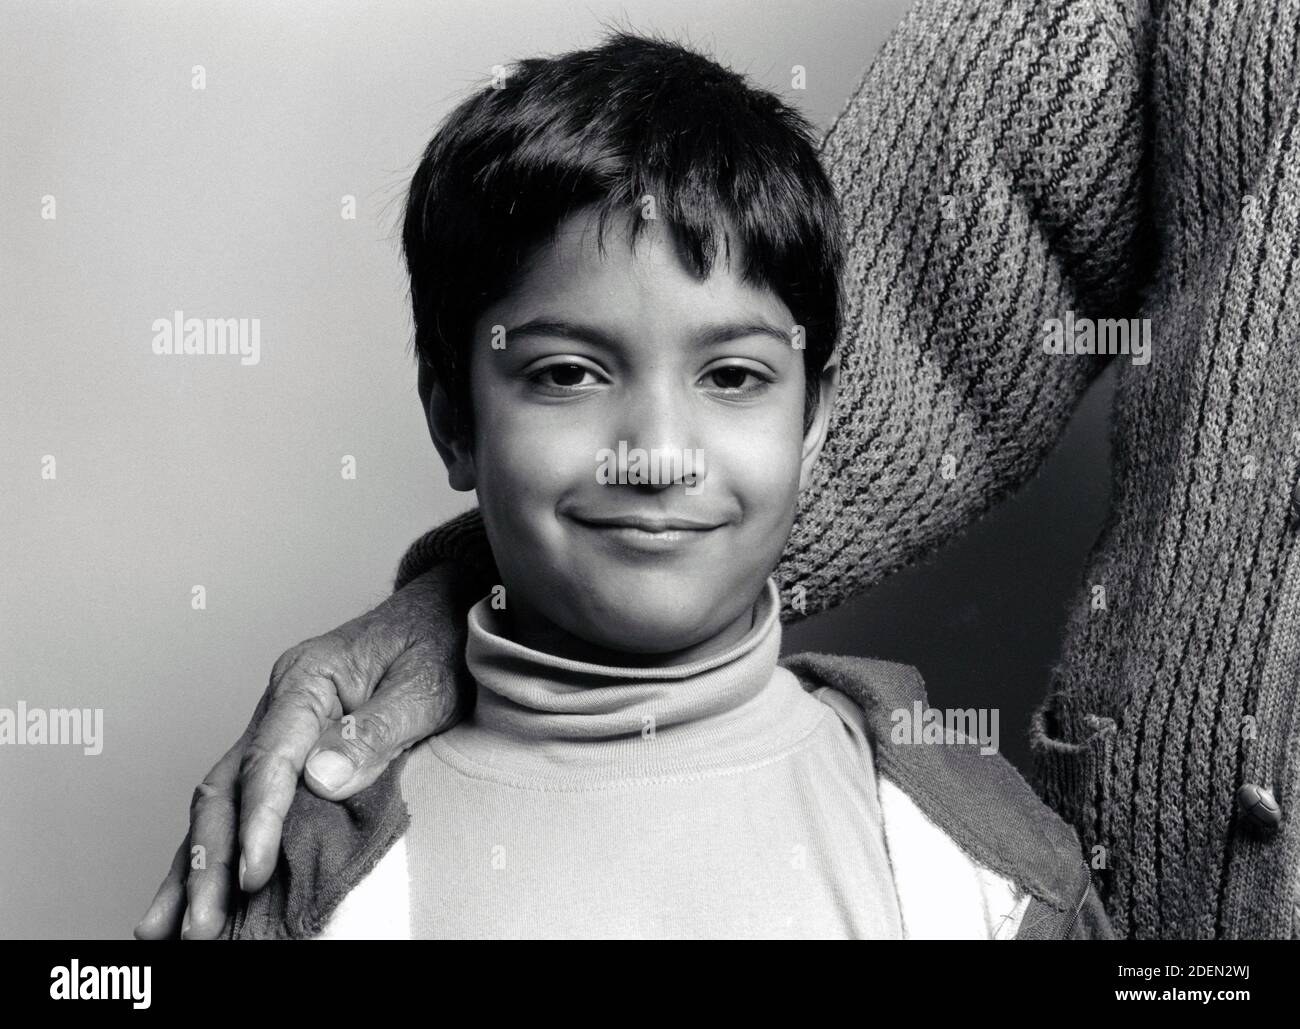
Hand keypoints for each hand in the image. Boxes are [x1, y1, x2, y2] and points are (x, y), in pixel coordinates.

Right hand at [133, 563, 470, 938]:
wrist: (443, 614)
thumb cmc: (438, 644)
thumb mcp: (424, 687)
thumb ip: (375, 732)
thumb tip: (319, 779)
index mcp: (306, 679)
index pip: (269, 759)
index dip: (259, 822)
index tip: (253, 874)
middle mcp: (279, 703)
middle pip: (227, 787)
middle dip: (209, 860)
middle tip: (200, 926)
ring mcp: (277, 726)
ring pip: (219, 801)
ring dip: (195, 865)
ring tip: (166, 929)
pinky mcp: (287, 749)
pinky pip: (241, 802)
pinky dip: (218, 848)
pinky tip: (197, 891)